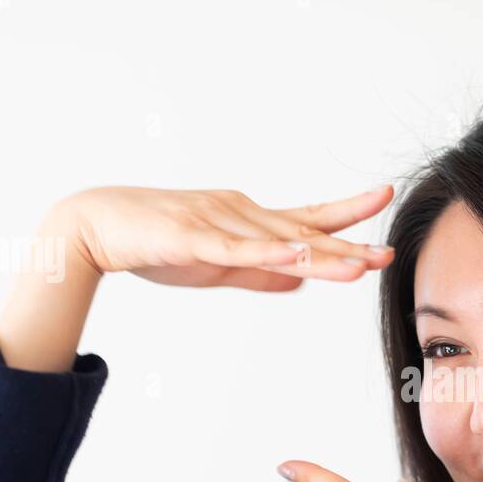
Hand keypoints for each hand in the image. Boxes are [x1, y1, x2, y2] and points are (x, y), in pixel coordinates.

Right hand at [53, 183, 394, 290]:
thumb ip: (259, 273)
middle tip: (389, 252)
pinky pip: (236, 248)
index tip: (383, 201)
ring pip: (278, 241)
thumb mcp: (217, 266)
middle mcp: (240, 214)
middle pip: (303, 232)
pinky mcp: (191, 238)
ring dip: (322, 254)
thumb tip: (302, 279)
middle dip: (349, 244)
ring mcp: (217, 223)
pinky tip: (297, 255)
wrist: (93, 226)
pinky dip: (267, 252)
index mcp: (249, 221)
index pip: (308, 220)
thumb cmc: (154, 245)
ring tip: (360, 264)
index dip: (347, 215)